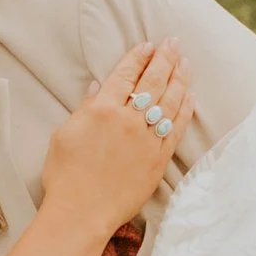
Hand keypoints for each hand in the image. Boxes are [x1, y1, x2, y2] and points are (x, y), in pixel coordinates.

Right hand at [39, 44, 191, 246]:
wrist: (82, 212)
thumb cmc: (65, 176)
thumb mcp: (64, 135)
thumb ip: (84, 108)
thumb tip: (98, 86)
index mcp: (102, 109)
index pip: (126, 74)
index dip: (138, 57)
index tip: (148, 45)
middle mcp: (128, 120)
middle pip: (152, 82)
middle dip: (165, 59)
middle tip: (173, 43)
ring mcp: (146, 139)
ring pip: (169, 101)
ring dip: (180, 78)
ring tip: (186, 62)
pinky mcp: (158, 159)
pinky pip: (177, 128)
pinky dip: (185, 110)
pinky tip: (190, 96)